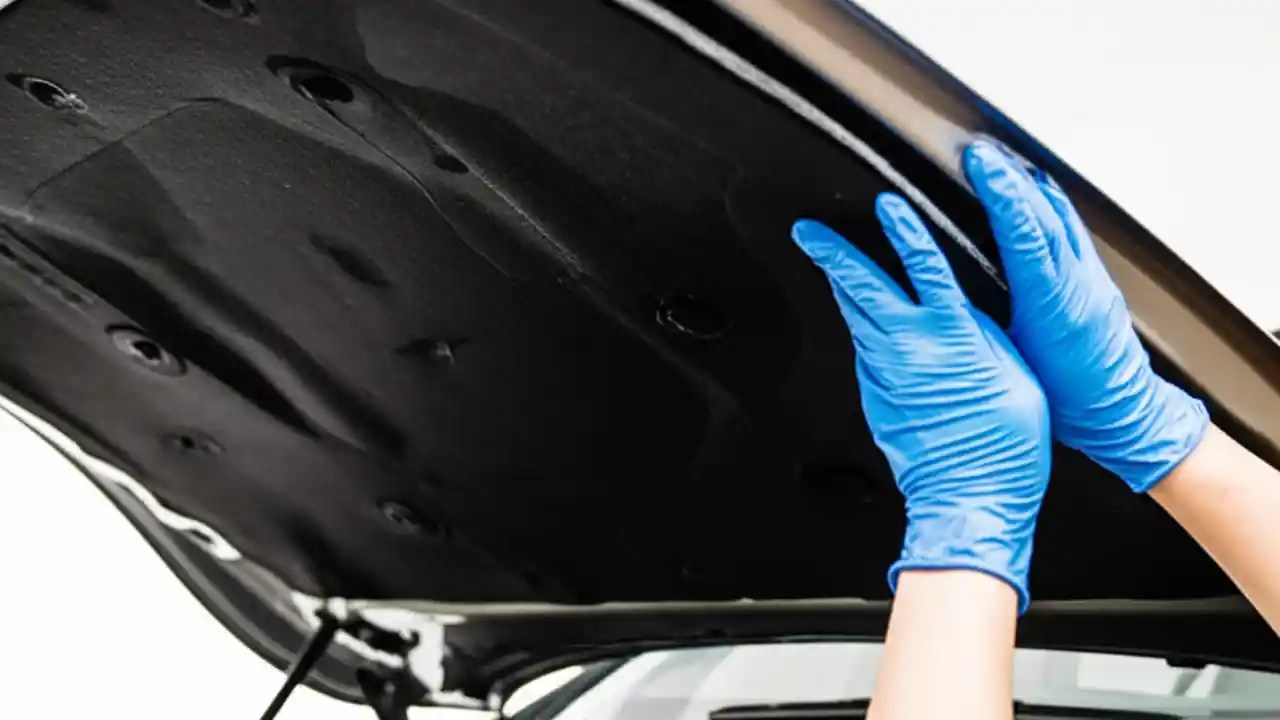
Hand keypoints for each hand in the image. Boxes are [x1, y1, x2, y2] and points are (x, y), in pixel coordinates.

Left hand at [792, 193, 1049, 611]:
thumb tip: (964, 309)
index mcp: (953, 335)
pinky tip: (859, 317)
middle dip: (833, 253)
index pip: (923, 266)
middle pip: (863, 287)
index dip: (904, 231)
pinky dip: (860, 327)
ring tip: (827, 260)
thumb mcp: (1016, 373)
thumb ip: (983, 333)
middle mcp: (910, 350)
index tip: (888, 205)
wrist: (971, 500)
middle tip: (808, 230)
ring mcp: (885, 374)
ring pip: (855, 317)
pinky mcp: (876, 398)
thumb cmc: (1006, 445)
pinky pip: (863, 351)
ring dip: (841, 285)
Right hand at [963, 140, 1208, 492]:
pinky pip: (1073, 230)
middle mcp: (1077, 282)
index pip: (1027, 235)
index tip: (980, 166)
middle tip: (979, 152)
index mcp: (1053, 304)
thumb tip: (947, 295)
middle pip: (1044, 216)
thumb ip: (988, 324)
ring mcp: (1091, 277)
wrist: (1124, 414)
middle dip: (1010, 180)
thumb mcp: (1018, 362)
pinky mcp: (1097, 279)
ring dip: (1030, 186)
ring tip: (1002, 161)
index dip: (1003, 197)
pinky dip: (1052, 204)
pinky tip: (1036, 190)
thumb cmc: (1069, 400)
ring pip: (1061, 218)